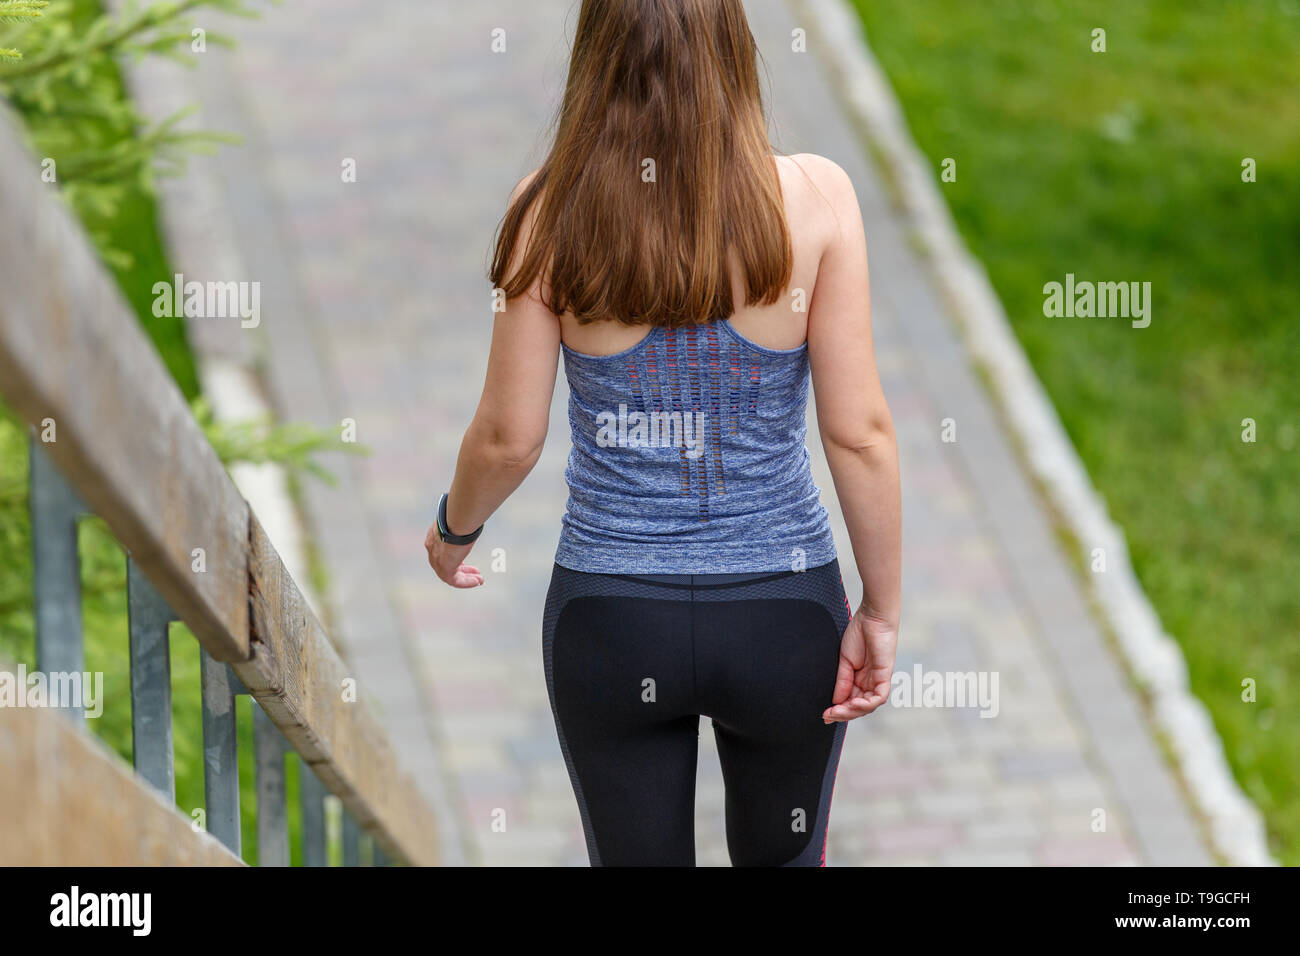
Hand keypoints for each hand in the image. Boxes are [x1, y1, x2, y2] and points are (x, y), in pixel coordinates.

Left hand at [424, 523, 483, 587]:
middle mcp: (432, 549)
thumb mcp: (459, 520)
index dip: (454, 556)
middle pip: (446, 564)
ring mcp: (437, 561)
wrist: (456, 521)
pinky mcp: (444, 569)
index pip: (441, 550)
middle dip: (462, 569)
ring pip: (451, 575)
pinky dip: (466, 582)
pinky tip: (477, 581)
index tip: (465, 560)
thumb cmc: (460, 516)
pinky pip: (455, 581)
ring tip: (479, 579)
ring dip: (466, 578)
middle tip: (475, 571)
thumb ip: (462, 524)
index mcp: (434, 536)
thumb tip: (473, 517)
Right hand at [823, 608, 896, 722]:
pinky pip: (879, 697)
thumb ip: (842, 681)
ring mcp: (878, 680)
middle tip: (828, 716)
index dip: (838, 709)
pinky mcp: (885, 676)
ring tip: (838, 711)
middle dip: (843, 714)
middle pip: (858, 707)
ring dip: (852, 711)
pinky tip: (853, 703)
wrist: (872, 616)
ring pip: (868, 705)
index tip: (824, 714)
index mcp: (859, 678)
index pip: (849, 700)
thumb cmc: (859, 633)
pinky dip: (866, 704)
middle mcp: (869, 682)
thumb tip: (836, 701)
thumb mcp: (845, 661)